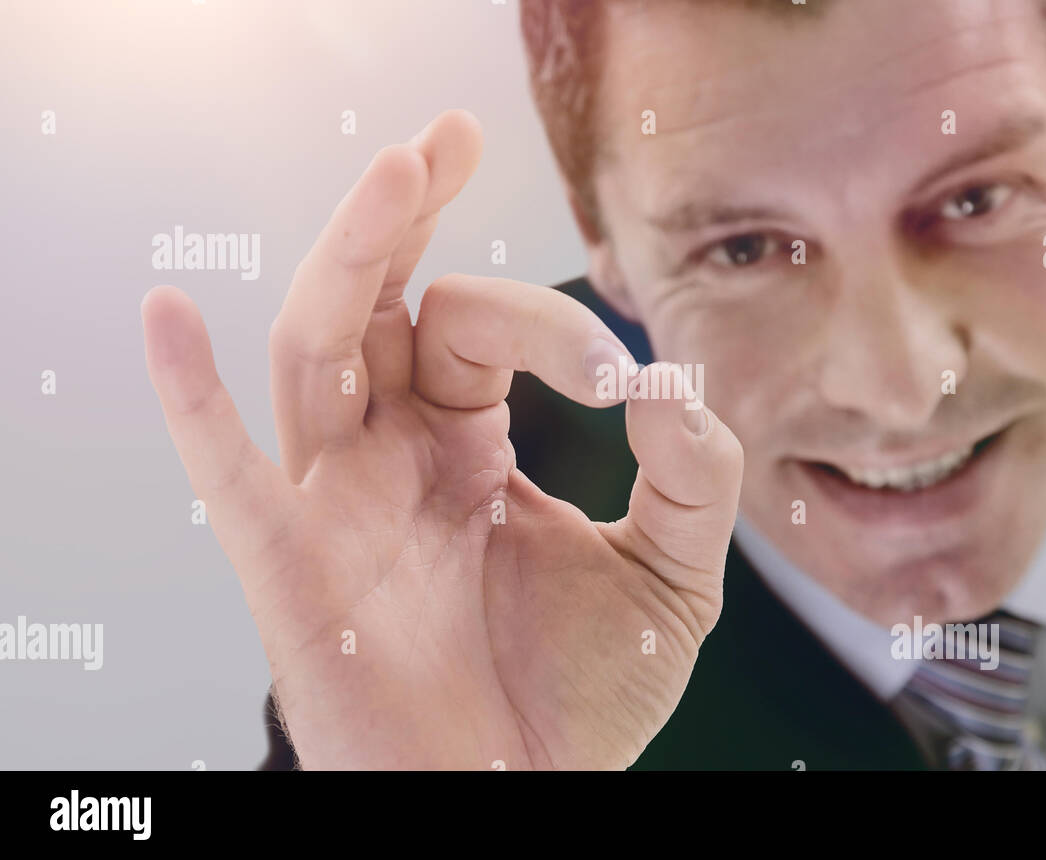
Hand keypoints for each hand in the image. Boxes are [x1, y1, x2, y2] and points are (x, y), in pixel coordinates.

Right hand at [141, 109, 742, 769]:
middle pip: (379, 306)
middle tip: (446, 133)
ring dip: (350, 260)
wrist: (520, 802)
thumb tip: (666, 376)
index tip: (624, 376)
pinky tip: (166, 316)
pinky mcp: (293, 569)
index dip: (554, 326)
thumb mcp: (672, 572)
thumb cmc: (579, 699)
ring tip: (398, 173)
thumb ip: (692, 472)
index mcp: (466, 445)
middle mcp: (391, 457)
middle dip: (406, 215)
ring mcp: (337, 504)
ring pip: (317, 353)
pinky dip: (189, 400)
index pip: (482, 328)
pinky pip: (227, 476)